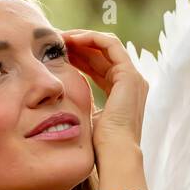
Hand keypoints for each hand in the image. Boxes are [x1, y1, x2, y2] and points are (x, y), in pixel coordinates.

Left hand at [63, 29, 148, 156]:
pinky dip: (92, 38)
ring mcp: (133, 77)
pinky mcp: (129, 74)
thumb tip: (61, 100)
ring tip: (62, 37)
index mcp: (121, 93)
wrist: (114, 153)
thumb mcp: (87, 117)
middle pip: (102, 54)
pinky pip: (110, 45)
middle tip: (56, 40)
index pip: (98, 66)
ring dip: (83, 38)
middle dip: (78, 45)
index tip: (57, 53)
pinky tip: (72, 40)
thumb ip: (82, 104)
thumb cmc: (99, 144)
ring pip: (106, 45)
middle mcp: (130, 82)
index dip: (78, 57)